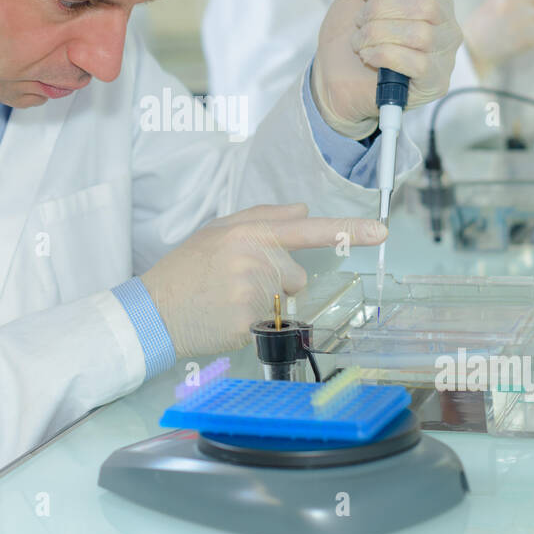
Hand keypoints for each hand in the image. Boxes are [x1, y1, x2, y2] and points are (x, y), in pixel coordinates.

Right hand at [139, 203, 385, 356]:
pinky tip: (225, 317)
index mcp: (249, 233)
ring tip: (227, 299)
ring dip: (264, 303)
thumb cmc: (185, 269)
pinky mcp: (247, 322)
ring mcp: (252, 292)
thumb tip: (303, 209)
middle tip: (236, 283)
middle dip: (277, 282)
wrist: (152, 310)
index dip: (348, 230)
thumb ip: (263, 217)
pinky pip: (268, 324)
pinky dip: (251, 324)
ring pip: (284, 301)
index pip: (308, 229)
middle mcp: (254, 259)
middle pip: (297, 276)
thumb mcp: (217, 230)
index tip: (381, 232)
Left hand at [311, 0, 463, 137]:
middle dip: (379, 11)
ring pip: (418, 33)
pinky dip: (382, 55)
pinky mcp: (434, 83)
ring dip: (376, 34)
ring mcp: (444, 56)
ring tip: (361, 42)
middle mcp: (447, 25)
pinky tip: (369, 58)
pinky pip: (414, 61)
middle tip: (361, 22)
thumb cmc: (351, 32)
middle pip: (423, 4)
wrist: (331, 77)